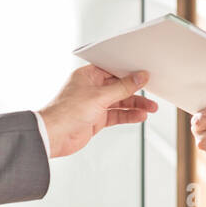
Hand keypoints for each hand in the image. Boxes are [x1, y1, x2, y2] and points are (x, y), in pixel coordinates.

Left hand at [39, 65, 157, 157]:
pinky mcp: (96, 119)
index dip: (128, 72)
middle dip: (136, 91)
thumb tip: (139, 77)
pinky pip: (116, 115)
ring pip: (120, 102)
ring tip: (150, 108)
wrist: (53, 136)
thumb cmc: (66, 112)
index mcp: (87, 76)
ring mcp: (94, 104)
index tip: (144, 74)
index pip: (112, 70)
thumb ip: (122, 87)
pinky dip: (128, 116)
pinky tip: (139, 116)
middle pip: (119, 87)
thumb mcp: (100, 96)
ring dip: (135, 105)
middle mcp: (91, 88)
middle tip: (152, 93)